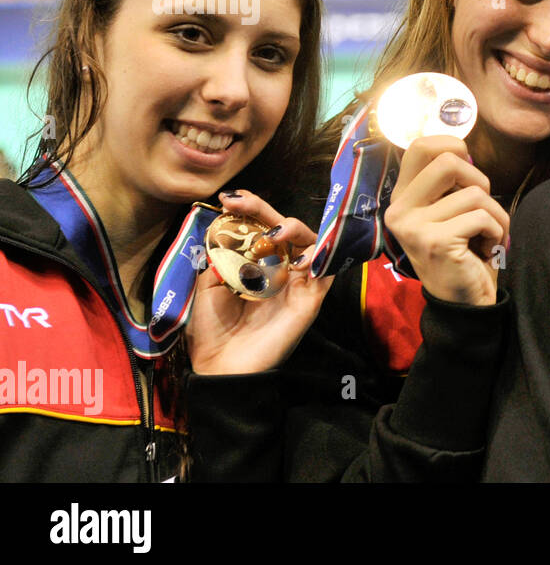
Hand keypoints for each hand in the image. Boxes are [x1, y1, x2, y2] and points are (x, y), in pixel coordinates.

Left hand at [186, 190, 334, 375]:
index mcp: (256, 265)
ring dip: (295, 229)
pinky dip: (319, 257)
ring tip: (274, 234)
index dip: (250, 209)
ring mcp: (297, 283)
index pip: (260, 228)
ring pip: (311, 242)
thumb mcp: (207, 285)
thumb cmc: (212, 330)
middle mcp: (279, 269)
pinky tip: (298, 259)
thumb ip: (222, 258)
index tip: (230, 199)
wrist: (221, 366)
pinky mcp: (311, 299)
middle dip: (265, 210)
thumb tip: (228, 231)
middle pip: (285, 229)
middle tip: (243, 202)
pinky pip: (327, 271)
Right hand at [383, 135, 509, 306]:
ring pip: (474, 193)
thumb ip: (450, 182)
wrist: (465, 304)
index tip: (469, 165)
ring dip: (495, 216)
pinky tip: (485, 250)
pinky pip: (482, 217)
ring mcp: (413, 226)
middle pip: (447, 161)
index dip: (452, 144)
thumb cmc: (464, 253)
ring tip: (487, 238)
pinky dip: (497, 232)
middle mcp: (399, 210)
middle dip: (480, 181)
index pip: (419, 147)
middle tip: (483, 208)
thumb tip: (463, 150)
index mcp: (402, 198)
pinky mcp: (434, 241)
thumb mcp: (452, 211)